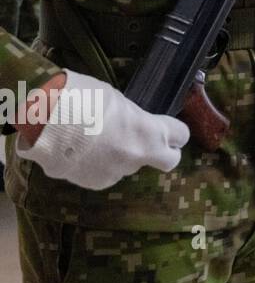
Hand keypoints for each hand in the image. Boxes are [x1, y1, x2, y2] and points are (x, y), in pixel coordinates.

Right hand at [14, 69, 188, 189]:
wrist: (44, 122)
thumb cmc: (83, 99)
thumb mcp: (116, 101)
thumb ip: (131, 117)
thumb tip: (130, 123)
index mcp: (149, 131)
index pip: (181, 135)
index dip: (176, 132)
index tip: (169, 129)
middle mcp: (138, 156)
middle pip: (169, 161)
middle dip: (163, 153)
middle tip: (148, 143)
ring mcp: (116, 172)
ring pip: (129, 166)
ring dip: (121, 157)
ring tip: (97, 140)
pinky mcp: (94, 183)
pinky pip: (105, 173)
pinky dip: (99, 165)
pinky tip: (82, 151)